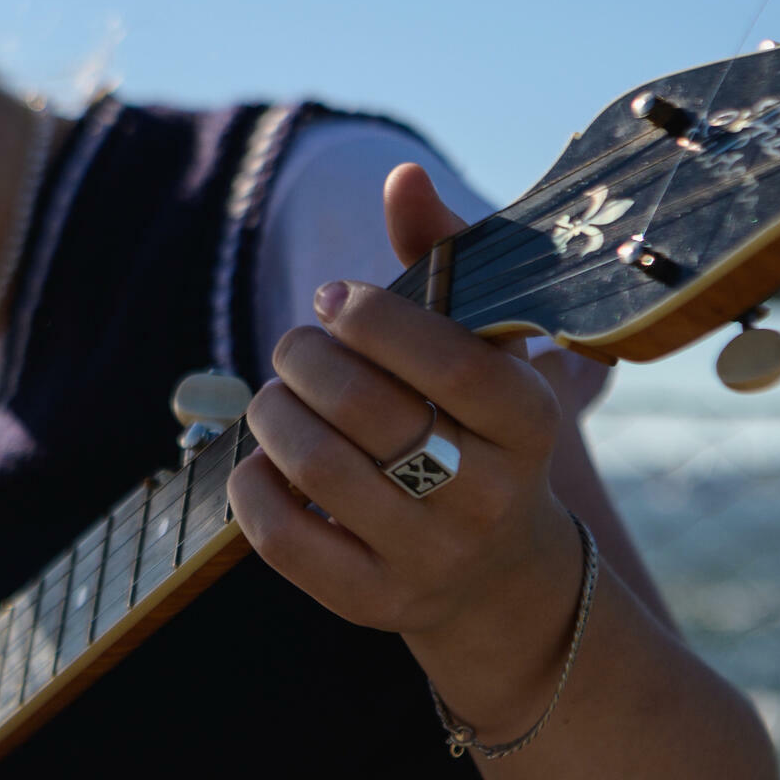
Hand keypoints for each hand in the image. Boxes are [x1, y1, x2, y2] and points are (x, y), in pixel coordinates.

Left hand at [227, 164, 584, 665]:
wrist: (500, 578)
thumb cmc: (477, 429)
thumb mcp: (484, 348)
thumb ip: (444, 258)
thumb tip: (399, 176)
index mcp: (527, 423)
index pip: (445, 359)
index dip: (372, 316)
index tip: (335, 298)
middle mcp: (486, 495)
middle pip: (367, 411)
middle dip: (306, 358)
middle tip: (296, 346)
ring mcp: (429, 556)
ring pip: (320, 470)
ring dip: (274, 414)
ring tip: (277, 397)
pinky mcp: (371, 602)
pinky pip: (285, 539)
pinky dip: (253, 486)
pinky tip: (262, 460)